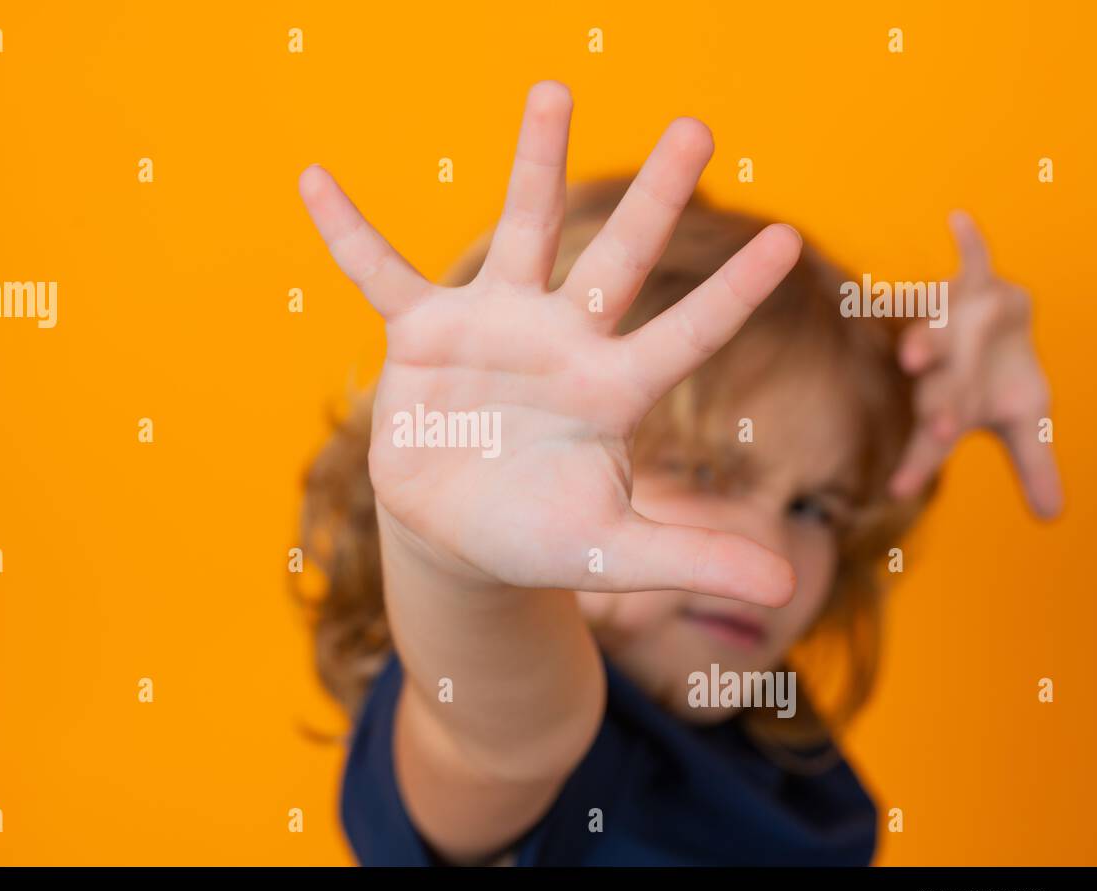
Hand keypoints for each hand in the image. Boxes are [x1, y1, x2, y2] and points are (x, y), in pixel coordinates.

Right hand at [298, 80, 802, 606]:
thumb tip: (782, 588)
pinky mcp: (424, 333)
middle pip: (617, 258)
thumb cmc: (541, 535)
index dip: (732, 292)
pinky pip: (382, 274)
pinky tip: (315, 181)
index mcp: (613, 389)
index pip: (686, 335)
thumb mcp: (614, 551)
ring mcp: (495, 326)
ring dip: (536, 163)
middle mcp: (564, 340)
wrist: (458, 531)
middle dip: (655, 196)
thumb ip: (693, 557)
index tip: (787, 241)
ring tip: (555, 89)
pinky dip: (350, 233)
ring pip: (522, 230)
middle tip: (698, 127)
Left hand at [889, 211, 1062, 518]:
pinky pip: (972, 259)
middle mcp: (941, 369)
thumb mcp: (1024, 422)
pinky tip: (960, 219)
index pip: (931, 443)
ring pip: (934, 335)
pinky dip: (970, 241)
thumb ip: (1033, 465)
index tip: (897, 492)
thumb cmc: (1002, 377)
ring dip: (927, 343)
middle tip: (938, 433)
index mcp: (949, 405)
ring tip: (913, 357)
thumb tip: (1053, 519)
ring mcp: (952, 325)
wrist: (998, 323)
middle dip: (940, 412)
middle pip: (938, 395)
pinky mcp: (972, 285)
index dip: (918, 466)